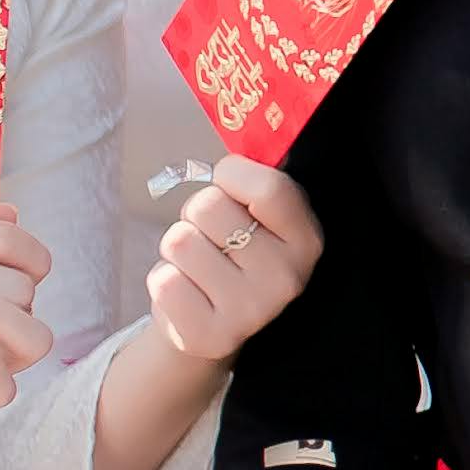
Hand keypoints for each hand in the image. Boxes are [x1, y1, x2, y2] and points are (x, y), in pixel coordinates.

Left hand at [146, 157, 322, 364]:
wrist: (215, 324)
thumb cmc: (233, 252)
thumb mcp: (261, 216)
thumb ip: (255, 181)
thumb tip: (241, 134)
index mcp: (307, 239)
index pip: (267, 187)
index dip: (233, 175)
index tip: (228, 185)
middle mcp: (287, 278)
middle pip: (209, 207)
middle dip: (196, 214)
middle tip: (211, 237)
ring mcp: (250, 311)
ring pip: (180, 240)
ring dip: (177, 247)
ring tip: (197, 265)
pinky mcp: (209, 336)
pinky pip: (162, 281)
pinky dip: (164, 280)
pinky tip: (186, 292)